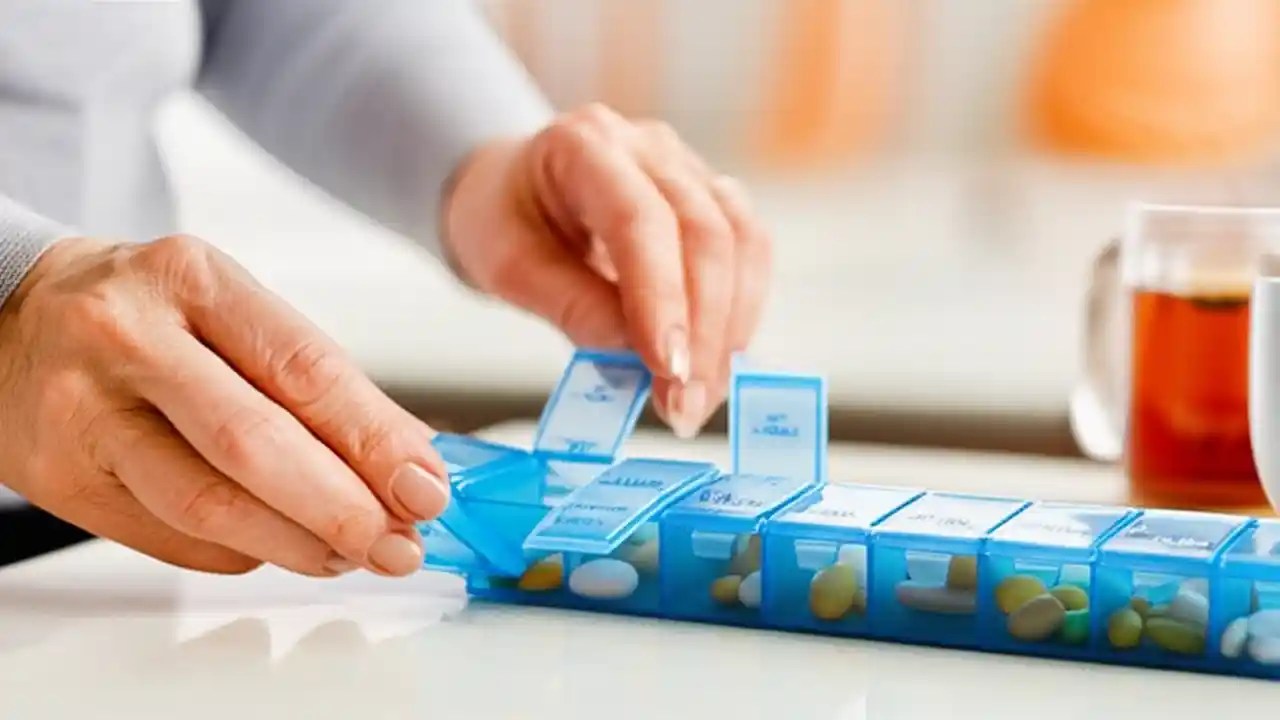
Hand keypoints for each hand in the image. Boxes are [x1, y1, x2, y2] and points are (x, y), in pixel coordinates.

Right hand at [0, 236, 450, 576]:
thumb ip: (313, 380)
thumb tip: (404, 460)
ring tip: (350, 555)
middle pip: (253, 444)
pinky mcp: (61, 478)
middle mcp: (128, 338)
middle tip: (399, 544)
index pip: (302, 368)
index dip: (374, 438)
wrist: (11, 319)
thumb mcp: (229, 309)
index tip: (425, 486)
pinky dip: (242, 551)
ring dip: (297, 543)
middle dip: (342, 507)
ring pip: (207, 504)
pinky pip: (172, 537)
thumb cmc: (146, 313)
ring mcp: (84, 413)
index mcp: (193, 280)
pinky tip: (279, 546)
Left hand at [444, 104, 772, 437]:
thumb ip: (569, 304)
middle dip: (702, 331)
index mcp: (586, 145)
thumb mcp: (505, 264)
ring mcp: (690, 167)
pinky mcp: (714, 198)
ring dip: (728, 330)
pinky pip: (749, 252)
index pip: (640, 221)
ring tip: (697, 397)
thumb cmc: (503, 219)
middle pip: (704, 232)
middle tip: (683, 406)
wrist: (513, 190)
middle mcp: (649, 147)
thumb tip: (633, 351)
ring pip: (740, 242)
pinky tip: (716, 361)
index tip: (668, 370)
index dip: (662, 299)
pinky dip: (740, 312)